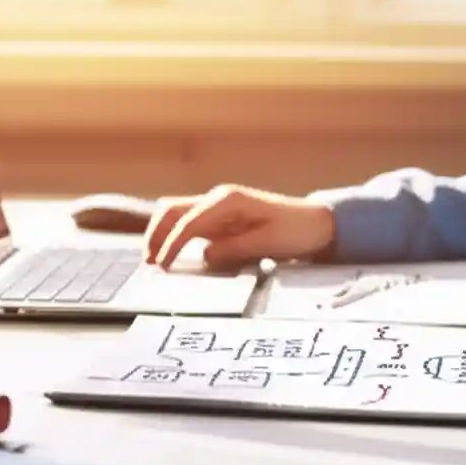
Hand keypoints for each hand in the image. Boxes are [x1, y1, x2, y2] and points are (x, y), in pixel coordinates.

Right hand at [144, 184, 335, 269]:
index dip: (172, 244)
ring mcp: (217, 208)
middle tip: (149, 262)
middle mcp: (218, 199)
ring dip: (161, 234)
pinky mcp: (220, 219)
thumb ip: (234, 248)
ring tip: (154, 260)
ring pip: (176, 214)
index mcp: (228, 200)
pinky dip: (174, 236)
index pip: (188, 221)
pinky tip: (170, 255)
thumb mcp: (268, 243)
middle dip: (156, 234)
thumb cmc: (296, 231)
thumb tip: (204, 255)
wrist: (316, 223)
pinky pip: (189, 223)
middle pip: (172, 209)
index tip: (162, 265)